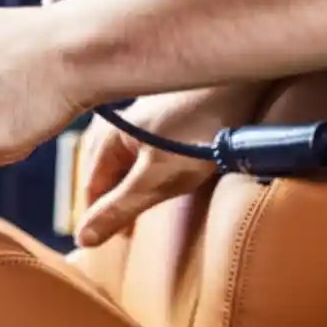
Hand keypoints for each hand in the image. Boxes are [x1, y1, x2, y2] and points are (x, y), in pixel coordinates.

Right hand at [74, 83, 270, 247]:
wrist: (243, 83)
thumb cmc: (200, 128)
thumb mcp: (156, 180)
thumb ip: (119, 210)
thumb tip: (84, 239)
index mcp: (108, 136)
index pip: (91, 186)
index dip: (97, 216)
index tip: (106, 242)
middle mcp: (121, 122)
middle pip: (106, 170)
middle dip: (111, 200)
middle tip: (125, 231)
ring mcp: (146, 115)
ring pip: (127, 159)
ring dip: (131, 184)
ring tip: (143, 206)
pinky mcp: (170, 112)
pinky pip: (147, 148)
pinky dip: (150, 168)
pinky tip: (167, 173)